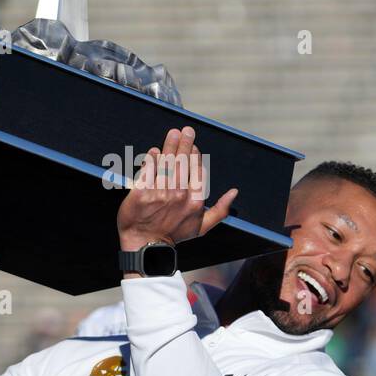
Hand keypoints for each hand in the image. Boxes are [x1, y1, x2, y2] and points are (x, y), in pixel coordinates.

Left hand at [116, 127, 236, 253]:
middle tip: (186, 130)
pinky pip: (148, 171)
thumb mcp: (202, 227)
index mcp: (195, 201)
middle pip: (183, 163)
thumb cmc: (173, 235)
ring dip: (170, 145)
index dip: (196, 156)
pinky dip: (151, 159)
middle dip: (185, 143)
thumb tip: (234, 192)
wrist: (145, 246)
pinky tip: (153, 151)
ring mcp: (159, 193)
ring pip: (167, 164)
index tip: (194, 146)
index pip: (198, 171)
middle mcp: (178, 195)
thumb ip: (221, 210)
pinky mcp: (141, 193)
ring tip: (173, 133)